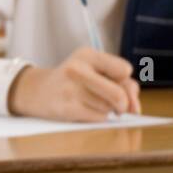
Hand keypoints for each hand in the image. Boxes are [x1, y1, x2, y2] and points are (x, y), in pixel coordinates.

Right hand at [7, 48, 141, 121]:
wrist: (37, 91)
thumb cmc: (73, 80)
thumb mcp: (93, 69)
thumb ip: (120, 82)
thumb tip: (135, 107)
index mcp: (86, 54)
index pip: (124, 69)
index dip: (125, 81)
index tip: (115, 83)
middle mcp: (77, 69)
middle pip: (119, 93)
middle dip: (123, 103)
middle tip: (117, 105)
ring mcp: (70, 89)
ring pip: (109, 107)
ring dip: (107, 110)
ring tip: (92, 103)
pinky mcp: (67, 108)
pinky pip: (98, 118)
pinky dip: (98, 117)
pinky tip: (85, 110)